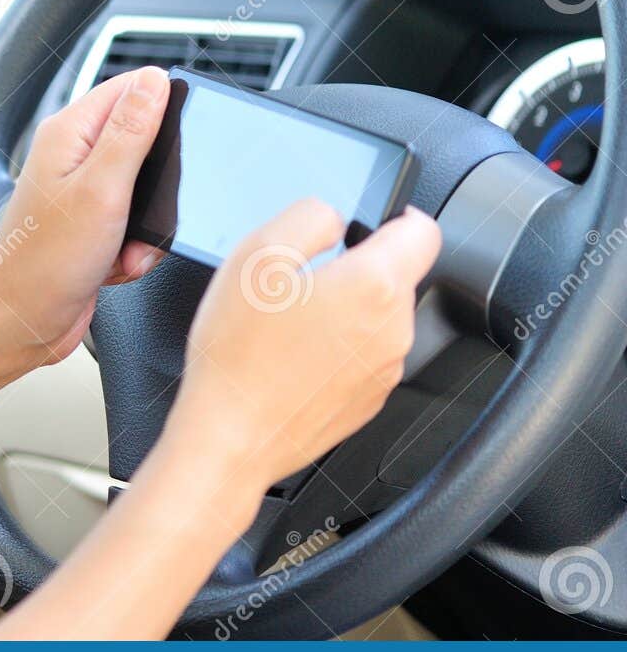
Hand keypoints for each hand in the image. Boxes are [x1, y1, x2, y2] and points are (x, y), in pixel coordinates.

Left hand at [0, 66, 171, 378]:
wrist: (21, 322)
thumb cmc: (45, 262)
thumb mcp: (102, 189)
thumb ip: (131, 131)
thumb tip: (154, 79)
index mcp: (69, 133)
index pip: (129, 88)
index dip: (163, 106)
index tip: (180, 139)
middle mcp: (72, 156)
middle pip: (144, 142)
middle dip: (159, 184)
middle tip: (146, 210)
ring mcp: (80, 192)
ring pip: (146, 190)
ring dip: (147, 224)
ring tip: (127, 246)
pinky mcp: (91, 225)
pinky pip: (135, 224)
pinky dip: (135, 247)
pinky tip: (117, 263)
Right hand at [166, 198, 441, 491]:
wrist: (230, 437)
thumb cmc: (239, 354)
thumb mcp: (256, 255)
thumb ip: (307, 216)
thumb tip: (334, 216)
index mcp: (374, 286)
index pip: (423, 231)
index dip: (397, 214)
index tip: (372, 219)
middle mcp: (393, 330)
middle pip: (394, 276)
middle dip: (353, 266)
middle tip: (295, 277)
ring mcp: (383, 370)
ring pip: (375, 317)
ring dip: (342, 308)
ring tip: (285, 321)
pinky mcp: (366, 399)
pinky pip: (361, 355)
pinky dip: (334, 346)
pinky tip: (288, 354)